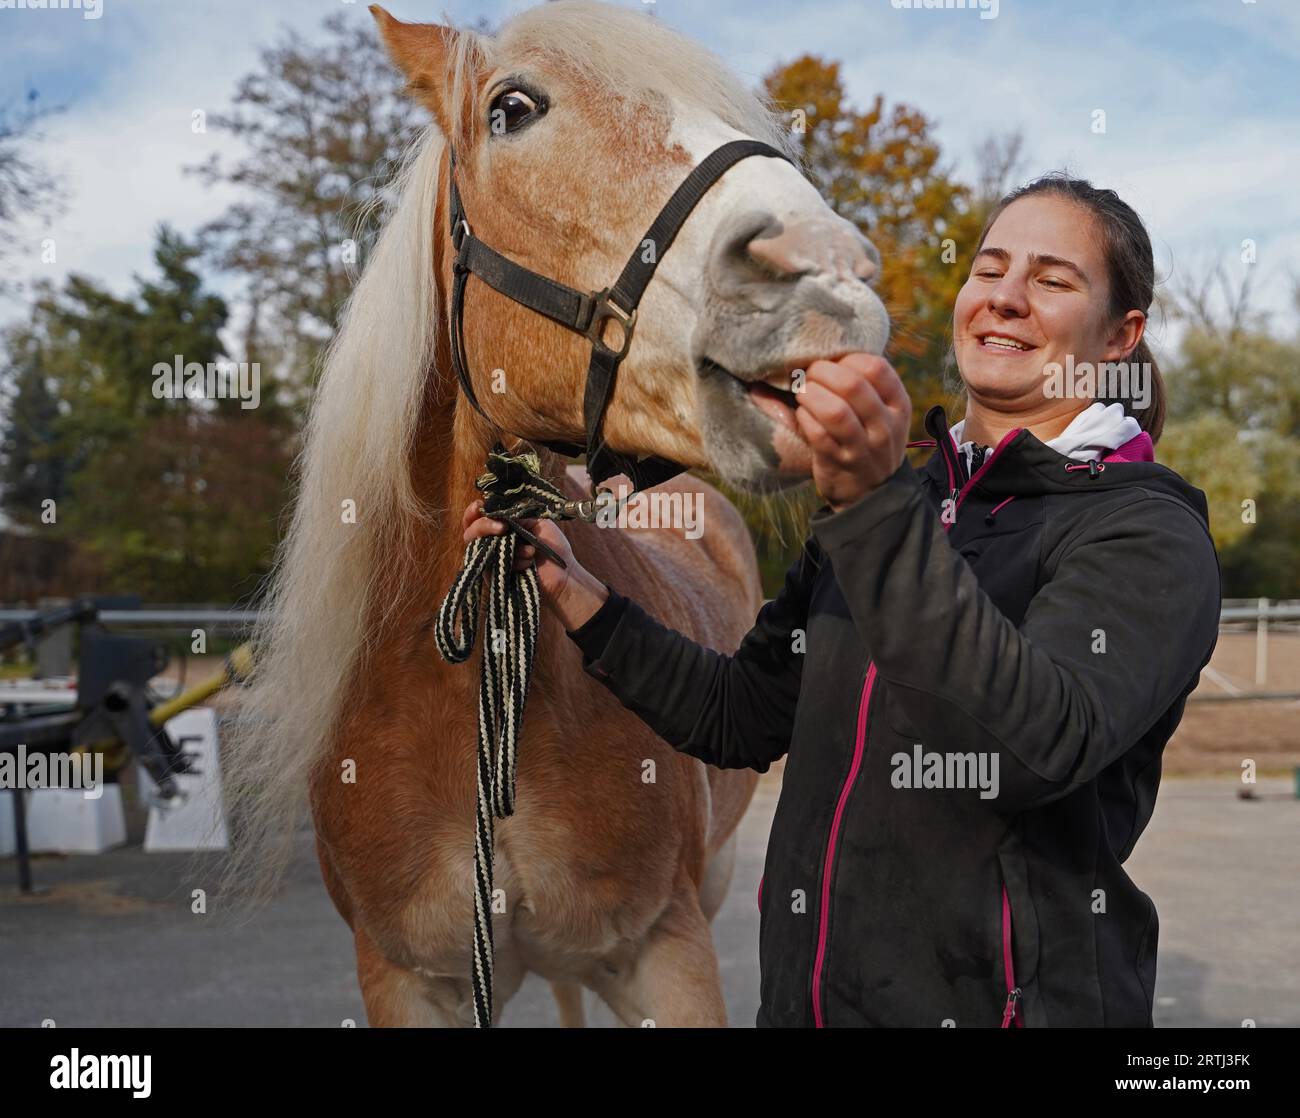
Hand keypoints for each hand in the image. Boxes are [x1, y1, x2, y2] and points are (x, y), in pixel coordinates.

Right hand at [460, 501, 608, 628]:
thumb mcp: (537, 522)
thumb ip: (516, 514)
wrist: (564, 574)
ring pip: (478, 547)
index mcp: (501, 526)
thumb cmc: (552, 547)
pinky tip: (529, 562)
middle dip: (483, 526)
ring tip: (530, 549)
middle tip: (502, 527)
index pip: (477, 517)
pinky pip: (491, 564)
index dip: (473, 511)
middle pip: (470, 531)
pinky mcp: (494, 576)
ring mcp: (492, 560)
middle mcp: (493, 542)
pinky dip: (512, 561)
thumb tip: (497, 511)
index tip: (480, 505)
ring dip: (505, 545)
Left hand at [793, 353, 911, 511]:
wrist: (871, 494)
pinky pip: (817, 434)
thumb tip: (829, 354)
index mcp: (898, 404)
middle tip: (809, 374)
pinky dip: (804, 419)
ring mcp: (863, 447)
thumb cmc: (869, 441)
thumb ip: (866, 386)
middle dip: (822, 373)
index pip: (876, 367)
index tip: (834, 363)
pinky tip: (802, 415)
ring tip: (802, 392)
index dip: (848, 359)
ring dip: (810, 395)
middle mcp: (885, 426)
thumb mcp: (883, 414)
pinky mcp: (839, 463)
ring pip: (835, 411)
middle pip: (853, 385)